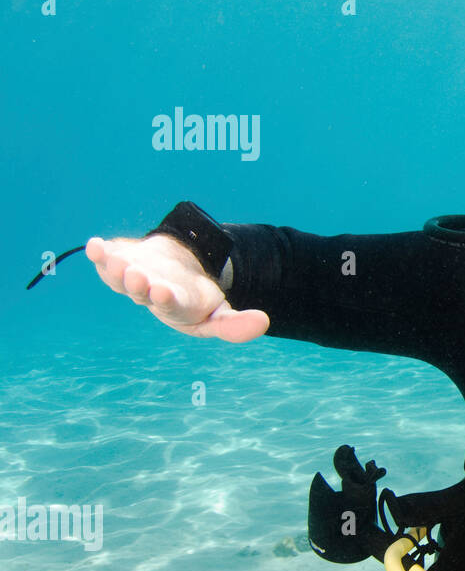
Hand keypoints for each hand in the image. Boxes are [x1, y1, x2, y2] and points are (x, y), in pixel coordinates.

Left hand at [85, 234, 269, 341]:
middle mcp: (150, 293)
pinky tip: (95, 245)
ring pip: (119, 275)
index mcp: (176, 307)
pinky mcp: (122, 260)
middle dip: (137, 283)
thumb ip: (236, 324)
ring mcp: (133, 277)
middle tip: (135, 277)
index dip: (165, 298)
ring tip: (113, 258)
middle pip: (140, 291)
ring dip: (115, 268)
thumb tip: (263, 323)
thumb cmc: (197, 300)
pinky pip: (106, 259)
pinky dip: (100, 253)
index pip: (169, 304)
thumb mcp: (219, 314)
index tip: (162, 291)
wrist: (175, 278)